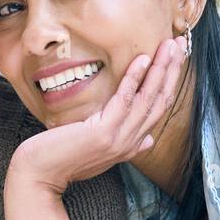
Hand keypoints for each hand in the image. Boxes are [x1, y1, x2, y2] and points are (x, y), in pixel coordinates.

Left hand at [7, 35, 184, 192]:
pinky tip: (142, 60)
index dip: (169, 83)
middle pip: (159, 102)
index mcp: (131, 144)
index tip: (176, 59)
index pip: (158, 109)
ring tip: (167, 45)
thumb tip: (149, 140)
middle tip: (180, 44)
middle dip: (171, 71)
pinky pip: (124, 101)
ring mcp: (118, 139)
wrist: (40, 175)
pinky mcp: (103, 134)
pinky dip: (135, 79)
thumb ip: (124, 144)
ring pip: (148, 99)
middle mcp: (130, 142)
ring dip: (160, 69)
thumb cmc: (63, 160)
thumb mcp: (100, 151)